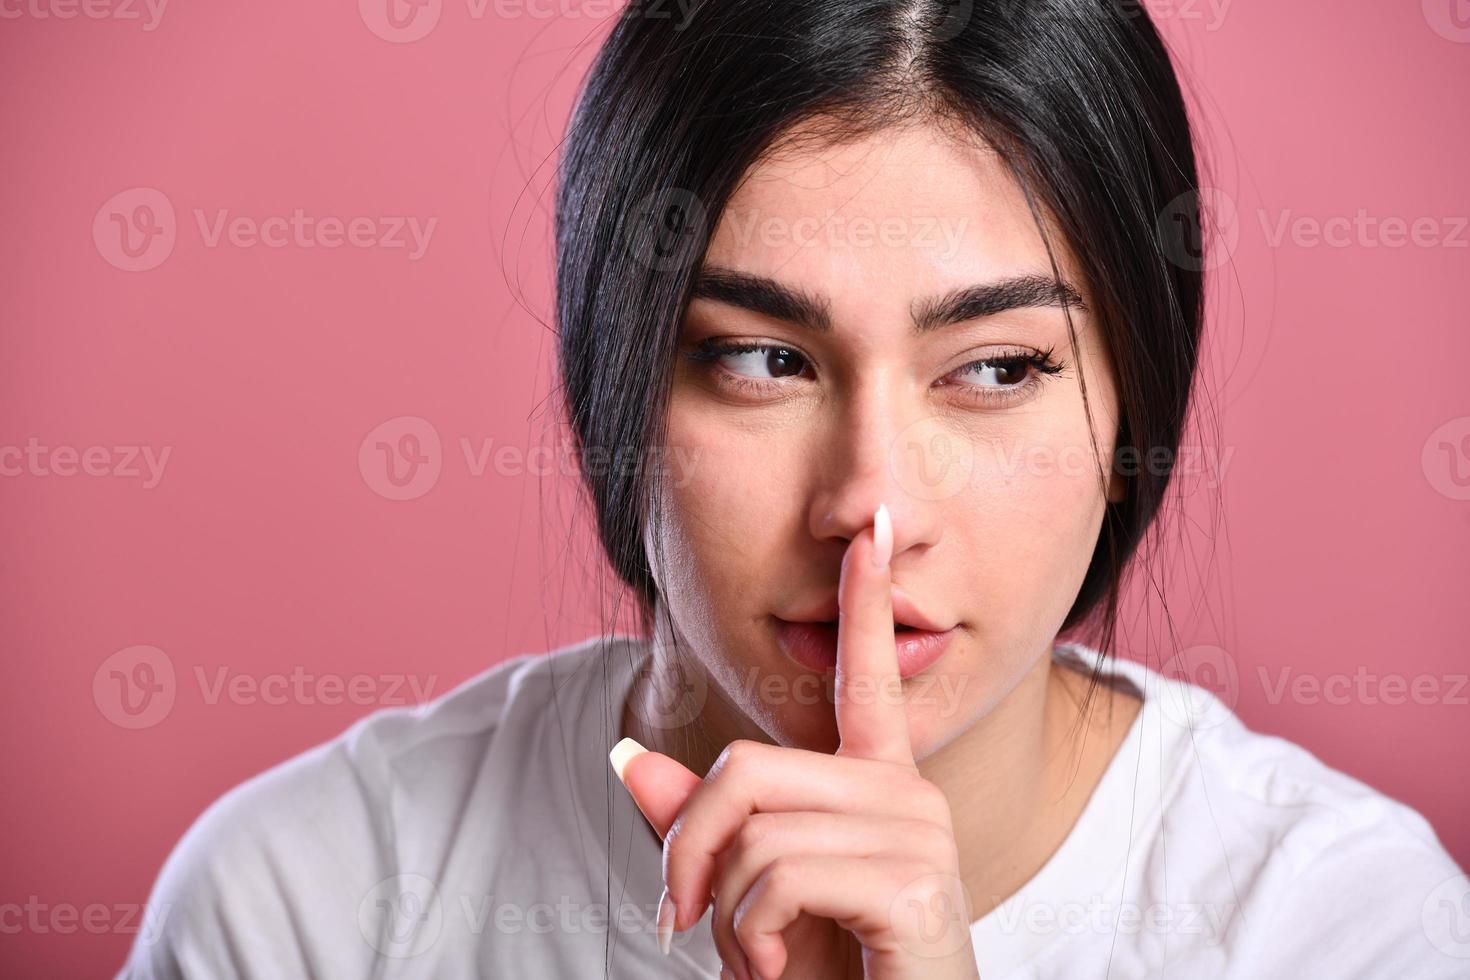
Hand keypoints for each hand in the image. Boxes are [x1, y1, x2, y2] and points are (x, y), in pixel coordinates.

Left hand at [611, 503, 980, 979]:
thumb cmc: (827, 972)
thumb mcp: (746, 894)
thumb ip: (698, 825)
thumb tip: (628, 754)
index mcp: (874, 784)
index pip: (867, 676)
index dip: (866, 599)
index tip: (878, 527)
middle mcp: (905, 791)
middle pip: (744, 765)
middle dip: (688, 848)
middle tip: (688, 916)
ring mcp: (918, 832)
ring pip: (753, 826)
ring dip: (722, 910)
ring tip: (753, 953)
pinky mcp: (916, 881)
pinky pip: (780, 874)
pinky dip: (749, 933)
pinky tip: (778, 965)